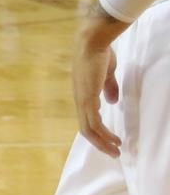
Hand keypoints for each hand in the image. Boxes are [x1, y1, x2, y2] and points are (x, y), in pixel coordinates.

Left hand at [73, 4, 128, 157]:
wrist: (92, 42)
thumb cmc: (100, 54)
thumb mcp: (106, 74)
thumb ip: (108, 88)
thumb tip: (112, 102)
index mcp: (83, 93)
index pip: (86, 118)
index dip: (98, 131)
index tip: (110, 140)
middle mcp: (79, 99)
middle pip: (85, 128)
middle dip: (100, 142)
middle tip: (113, 152)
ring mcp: (81, 98)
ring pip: (88, 128)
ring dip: (102, 142)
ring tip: (116, 150)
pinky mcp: (87, 96)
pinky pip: (93, 121)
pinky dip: (103, 133)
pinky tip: (113, 139)